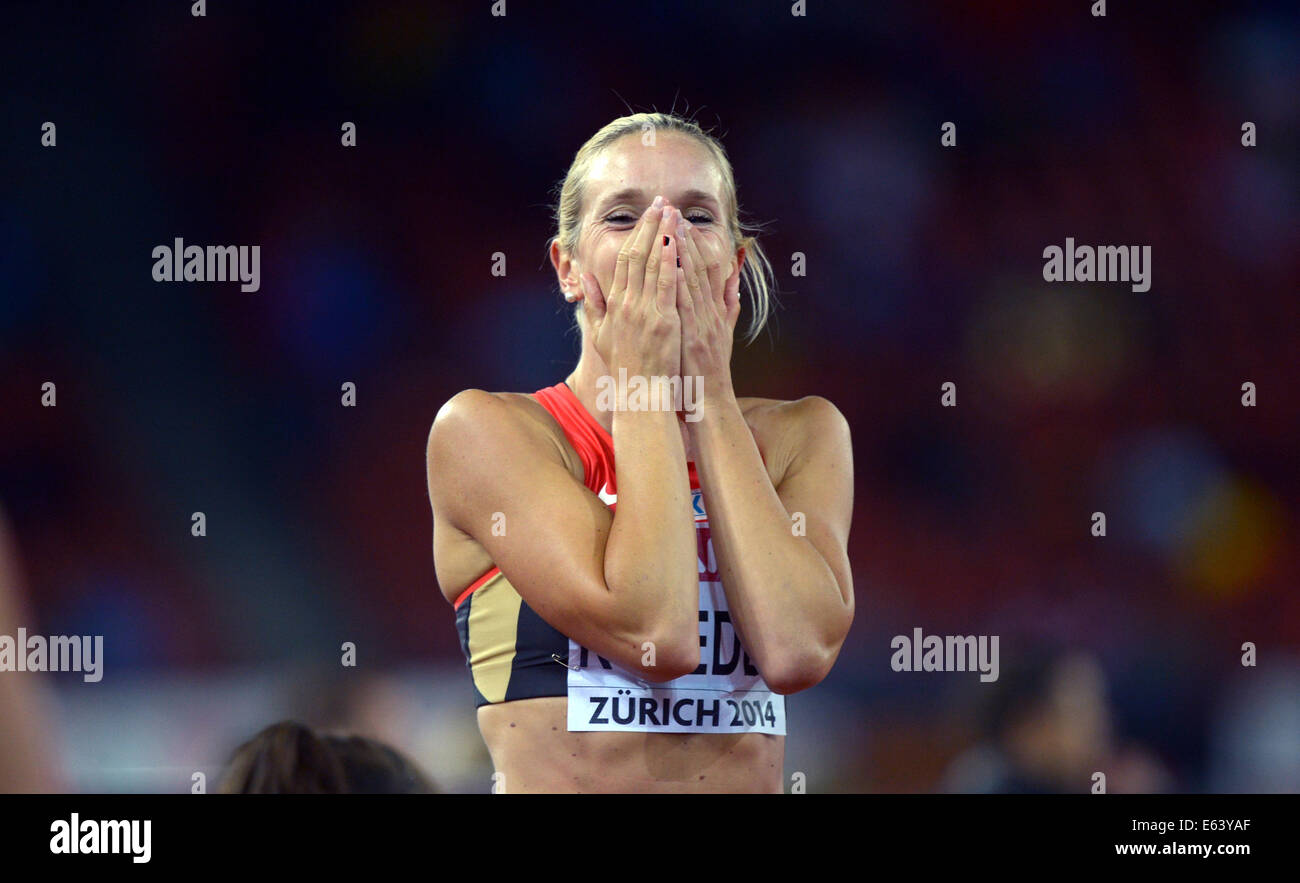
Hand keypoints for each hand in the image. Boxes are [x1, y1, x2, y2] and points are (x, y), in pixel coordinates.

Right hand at [580, 199, 683, 377]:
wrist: (639, 391)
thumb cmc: (625, 365)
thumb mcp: (601, 334)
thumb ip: (594, 305)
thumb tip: (585, 280)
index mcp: (615, 304)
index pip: (624, 260)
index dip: (636, 234)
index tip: (646, 216)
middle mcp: (627, 302)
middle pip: (637, 254)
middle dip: (649, 225)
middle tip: (660, 202)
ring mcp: (643, 310)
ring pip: (651, 264)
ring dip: (662, 235)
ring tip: (671, 212)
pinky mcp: (661, 320)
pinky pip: (665, 284)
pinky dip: (670, 261)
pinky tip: (677, 242)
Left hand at [675, 216, 740, 398]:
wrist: (710, 398)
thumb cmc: (711, 368)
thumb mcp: (725, 331)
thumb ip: (729, 301)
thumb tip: (735, 275)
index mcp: (713, 308)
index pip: (703, 268)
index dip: (693, 243)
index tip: (681, 220)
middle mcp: (709, 311)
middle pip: (697, 267)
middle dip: (685, 238)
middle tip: (673, 211)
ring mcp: (702, 322)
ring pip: (692, 280)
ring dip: (681, 253)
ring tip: (671, 227)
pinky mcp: (693, 335)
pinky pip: (686, 305)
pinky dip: (679, 284)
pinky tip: (671, 265)